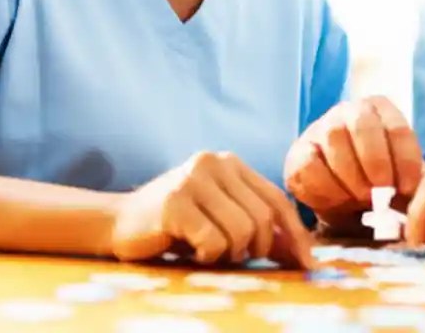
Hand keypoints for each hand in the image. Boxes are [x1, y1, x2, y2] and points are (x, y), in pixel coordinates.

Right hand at [109, 151, 313, 267]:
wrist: (117, 223)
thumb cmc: (176, 225)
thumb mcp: (222, 219)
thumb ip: (258, 228)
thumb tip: (303, 252)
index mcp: (230, 163)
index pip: (277, 199)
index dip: (295, 233)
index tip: (307, 262)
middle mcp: (213, 162)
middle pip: (262, 218)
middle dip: (255, 248)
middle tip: (231, 257)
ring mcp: (192, 179)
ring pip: (242, 230)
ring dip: (229, 253)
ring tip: (209, 251)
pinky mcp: (175, 202)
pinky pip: (214, 241)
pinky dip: (208, 256)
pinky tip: (191, 250)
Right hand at [285, 96, 424, 227]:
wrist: (343, 197)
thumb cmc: (377, 183)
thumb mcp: (398, 180)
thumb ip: (407, 184)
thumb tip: (411, 198)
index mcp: (381, 111)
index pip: (397, 129)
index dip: (405, 161)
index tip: (407, 189)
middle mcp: (349, 111)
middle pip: (363, 124)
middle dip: (375, 161)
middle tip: (380, 192)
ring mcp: (320, 127)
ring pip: (334, 137)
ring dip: (351, 175)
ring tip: (361, 199)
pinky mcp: (298, 152)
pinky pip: (309, 163)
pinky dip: (326, 187)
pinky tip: (337, 201)